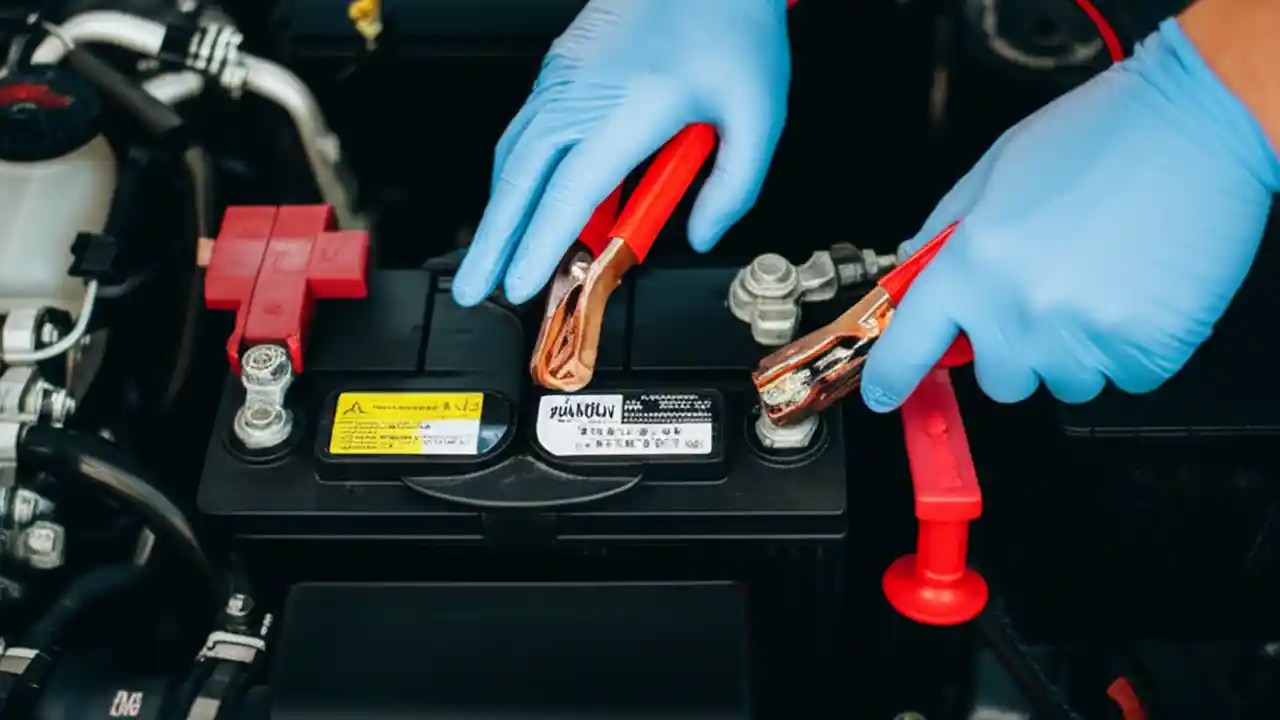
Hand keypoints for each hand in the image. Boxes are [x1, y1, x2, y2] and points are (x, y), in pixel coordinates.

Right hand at [452, 0, 789, 306]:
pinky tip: (530, 205)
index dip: (539, 246)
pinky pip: (527, 132)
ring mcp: (564, 78)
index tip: (519, 285)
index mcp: (630, 108)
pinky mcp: (560, 68)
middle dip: (491, 243)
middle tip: (474, 289)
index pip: (569, 194)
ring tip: (495, 258)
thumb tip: (701, 235)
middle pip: (518, 181)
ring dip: (500, 212)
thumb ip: (733, 188)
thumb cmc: (731, 25)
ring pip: (513, 156)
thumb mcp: (759, 115)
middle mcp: (583, 93)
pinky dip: (519, 177)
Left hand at [861, 18, 1279, 411]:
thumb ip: (945, 229)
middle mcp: (1018, 310)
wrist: (1197, 127)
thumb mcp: (994, 169)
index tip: (885, 392)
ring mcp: (1082, 337)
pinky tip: (1135, 293)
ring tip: (1100, 282)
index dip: (891, 377)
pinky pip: (1124, 378)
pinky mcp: (1144, 350)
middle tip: (1045, 295)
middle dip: (1014, 349)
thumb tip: (915, 270)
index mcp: (970, 264)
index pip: (909, 345)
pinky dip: (1129, 348)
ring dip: (1074, 349)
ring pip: (1064, 382)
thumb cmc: (1100, 136)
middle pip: (999, 380)